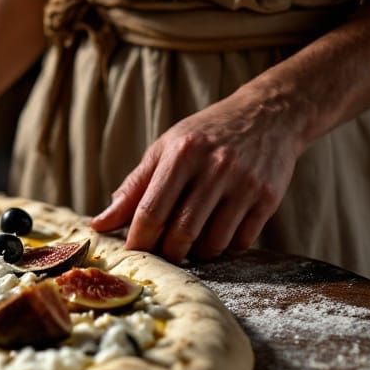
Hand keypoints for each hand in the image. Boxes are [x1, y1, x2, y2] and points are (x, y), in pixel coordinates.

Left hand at [90, 90, 304, 262]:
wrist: (268, 115)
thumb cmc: (205, 135)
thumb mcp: (165, 150)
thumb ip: (133, 188)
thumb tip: (100, 223)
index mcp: (181, 154)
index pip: (151, 211)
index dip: (138, 240)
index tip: (131, 254)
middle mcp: (214, 168)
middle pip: (181, 233)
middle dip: (166, 253)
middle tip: (160, 254)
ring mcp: (245, 184)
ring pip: (212, 243)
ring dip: (196, 253)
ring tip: (190, 241)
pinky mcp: (269, 198)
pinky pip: (240, 242)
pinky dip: (225, 246)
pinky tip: (218, 230)